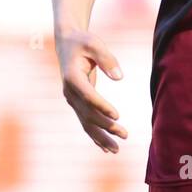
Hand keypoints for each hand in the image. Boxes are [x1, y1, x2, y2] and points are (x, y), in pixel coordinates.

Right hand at [56, 26, 127, 153]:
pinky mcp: (77, 102)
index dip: (102, 106)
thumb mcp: (95, 44)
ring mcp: (72, 99)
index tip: (117, 115)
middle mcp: (69, 92)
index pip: (88, 95)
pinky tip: (106, 147)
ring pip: (86, 122)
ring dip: (101, 137)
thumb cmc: (82, 41)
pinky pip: (86, 121)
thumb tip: (119, 77)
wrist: (66, 43)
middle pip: (88, 113)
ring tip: (117, 150)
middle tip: (124, 135)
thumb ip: (107, 59)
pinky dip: (95, 135)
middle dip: (106, 126)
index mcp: (72, 76)